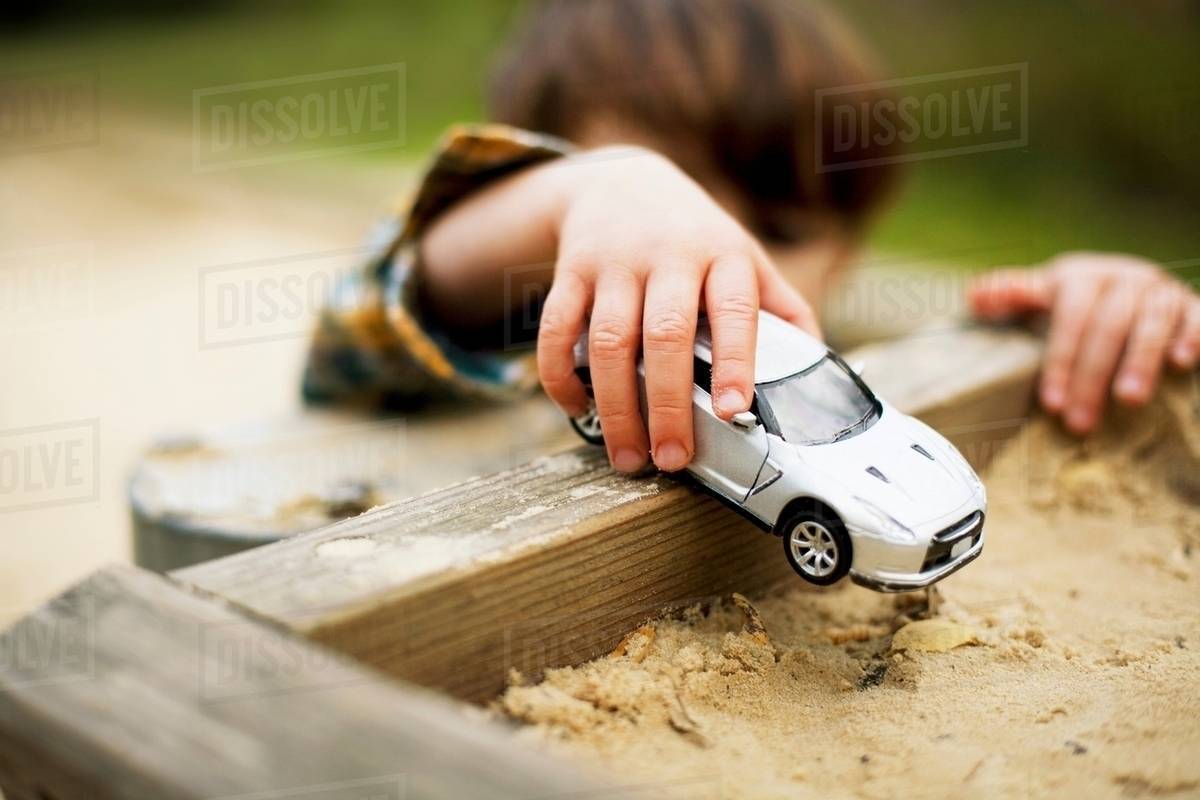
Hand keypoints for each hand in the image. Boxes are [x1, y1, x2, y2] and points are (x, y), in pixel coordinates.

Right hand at [537, 147, 818, 472]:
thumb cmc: (696, 237)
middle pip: (665, 334)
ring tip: (628, 455)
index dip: (735, 361)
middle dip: (668, 403)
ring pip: (608, 341)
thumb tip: (818, 369)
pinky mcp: (572, 271)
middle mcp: (669, 256)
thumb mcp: (745, 257)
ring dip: (615, 406)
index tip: (734, 410)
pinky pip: (556, 329)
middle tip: (672, 457)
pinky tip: (577, 409)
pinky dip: (561, 375)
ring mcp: (615, 263)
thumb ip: (782, 309)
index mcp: (723, 256)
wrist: (622, 180)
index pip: (732, 310)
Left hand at [968, 252, 1199, 433]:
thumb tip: (976, 297)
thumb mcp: (1039, 296)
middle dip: (1092, 376)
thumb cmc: (1070, 301)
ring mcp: (1160, 291)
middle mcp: (1125, 278)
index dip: (1060, 360)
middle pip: (1108, 326)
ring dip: (1141, 362)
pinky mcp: (1191, 304)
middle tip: (1079, 421)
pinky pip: (1197, 316)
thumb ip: (1010, 296)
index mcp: (1082, 277)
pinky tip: (1183, 363)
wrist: (1123, 284)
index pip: (1070, 318)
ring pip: (1152, 323)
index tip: (1049, 404)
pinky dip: (1192, 336)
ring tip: (1128, 400)